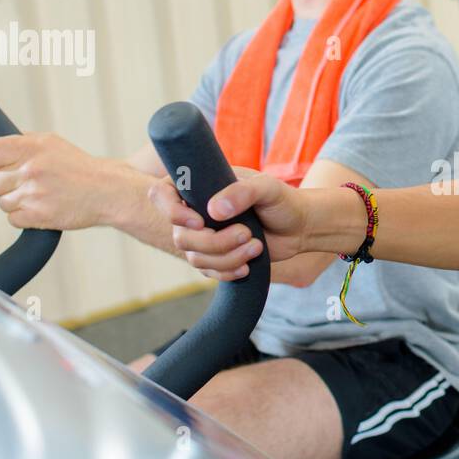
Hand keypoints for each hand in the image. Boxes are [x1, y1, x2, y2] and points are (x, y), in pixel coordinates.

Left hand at [0, 132, 115, 230]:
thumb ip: (22, 143)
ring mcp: (34, 194)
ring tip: (38, 196)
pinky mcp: (39, 216)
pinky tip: (42, 208)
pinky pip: (13, 219)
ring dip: (16, 202)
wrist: (108, 191)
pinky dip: (24, 217)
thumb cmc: (79, 168)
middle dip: (3, 186)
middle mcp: (31, 169)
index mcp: (32, 147)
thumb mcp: (52, 144)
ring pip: (2, 203)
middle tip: (23, 185)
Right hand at [149, 171, 306, 278]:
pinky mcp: (215, 257)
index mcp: (198, 185)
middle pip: (181, 236)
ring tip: (256, 246)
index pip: (161, 195)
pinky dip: (227, 272)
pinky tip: (247, 267)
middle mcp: (194, 211)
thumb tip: (213, 210)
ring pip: (195, 258)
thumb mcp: (267, 188)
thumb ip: (242, 192)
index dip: (171, 212)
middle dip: (214, 242)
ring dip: (226, 257)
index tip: (200, 221)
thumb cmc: (282, 200)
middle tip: (247, 234)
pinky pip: (208, 272)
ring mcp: (203, 236)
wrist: (298, 226)